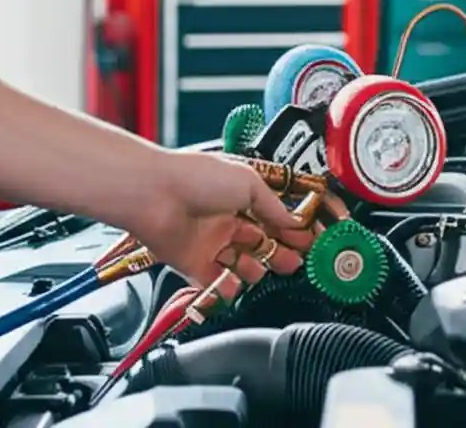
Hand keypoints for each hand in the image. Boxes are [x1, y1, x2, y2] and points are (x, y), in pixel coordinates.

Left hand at [127, 150, 315, 299]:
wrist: (154, 194)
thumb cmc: (195, 177)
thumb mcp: (248, 183)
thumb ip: (273, 206)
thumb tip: (295, 220)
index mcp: (239, 194)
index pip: (273, 215)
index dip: (291, 229)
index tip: (310, 241)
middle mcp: (224, 217)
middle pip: (260, 242)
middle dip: (280, 252)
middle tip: (297, 262)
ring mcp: (208, 241)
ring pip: (240, 263)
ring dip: (255, 270)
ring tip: (264, 270)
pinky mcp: (192, 262)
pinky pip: (215, 282)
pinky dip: (227, 288)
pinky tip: (236, 285)